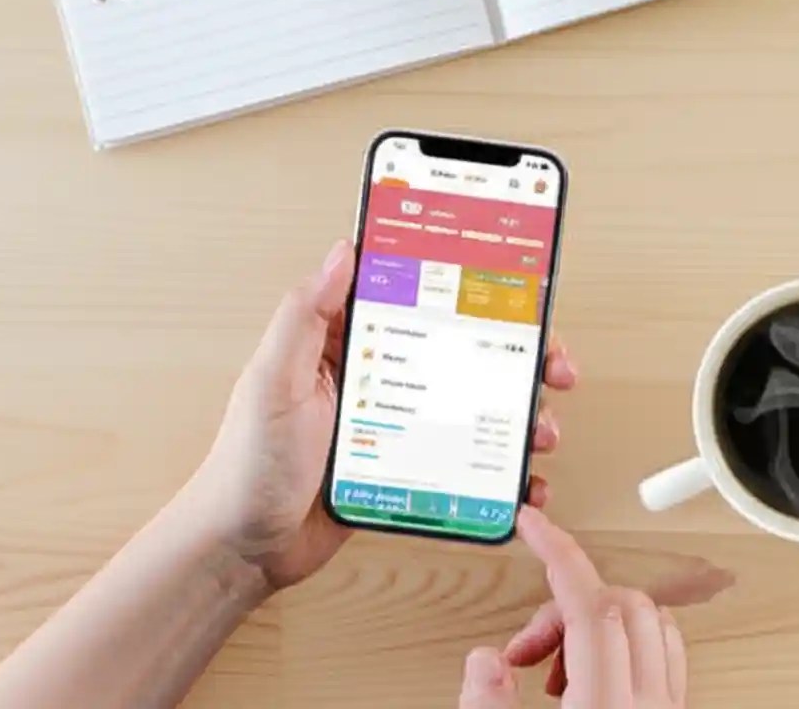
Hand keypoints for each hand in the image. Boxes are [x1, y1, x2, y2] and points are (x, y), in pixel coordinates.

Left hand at [187, 240, 578, 591]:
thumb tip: (343, 251)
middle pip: (466, 352)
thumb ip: (305, 316)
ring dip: (519, 414)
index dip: (471, 289)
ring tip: (542, 430)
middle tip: (553, 365)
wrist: (245, 547)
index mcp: (348, 344)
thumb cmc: (246, 463)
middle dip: (519, 355)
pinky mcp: (410, 469)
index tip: (518, 287)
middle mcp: (382, 378)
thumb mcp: (274, 380)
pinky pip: (467, 462)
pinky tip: (524, 482)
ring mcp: (401, 424)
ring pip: (476, 407)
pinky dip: (501, 472)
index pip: (420, 298)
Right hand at [459, 507, 687, 708]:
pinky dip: (628, 642)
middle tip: (528, 645)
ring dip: (600, 622)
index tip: (535, 526)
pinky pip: (666, 654)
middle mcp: (650, 704)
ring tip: (556, 664)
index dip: (559, 555)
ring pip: (653, 624)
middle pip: (621, 606)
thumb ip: (490, 708)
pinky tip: (589, 673)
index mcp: (608, 706)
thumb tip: (484, 660)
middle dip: (569, 603)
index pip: (590, 606)